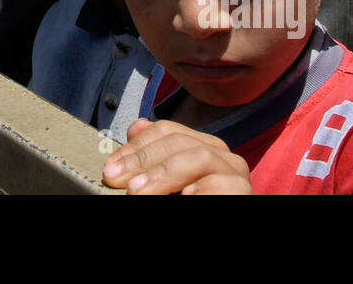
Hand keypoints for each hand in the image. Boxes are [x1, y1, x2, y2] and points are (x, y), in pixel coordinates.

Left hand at [103, 119, 252, 194]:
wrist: (213, 226)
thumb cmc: (185, 200)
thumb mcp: (165, 181)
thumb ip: (153, 157)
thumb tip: (135, 127)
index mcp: (201, 145)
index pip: (166, 131)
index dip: (136, 146)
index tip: (110, 167)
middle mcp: (221, 153)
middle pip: (179, 141)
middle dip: (144, 160)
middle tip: (118, 181)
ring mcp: (235, 171)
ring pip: (200, 157)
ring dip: (163, 174)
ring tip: (137, 193)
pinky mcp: (243, 190)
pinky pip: (222, 185)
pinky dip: (200, 190)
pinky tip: (184, 197)